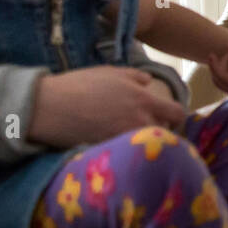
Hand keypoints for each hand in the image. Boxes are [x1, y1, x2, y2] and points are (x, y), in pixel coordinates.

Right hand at [29, 66, 187, 146]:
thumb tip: (148, 82)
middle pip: (165, 134)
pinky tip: (116, 146)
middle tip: (147, 128)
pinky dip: (127, 152)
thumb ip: (134, 77)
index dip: (176, 116)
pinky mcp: (112, 153)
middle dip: (161, 132)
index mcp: (144, 100)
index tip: (168, 118)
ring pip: (147, 146)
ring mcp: (126, 140)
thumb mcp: (110, 72)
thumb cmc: (80, 85)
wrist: (50, 107)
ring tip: (131, 138)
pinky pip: (128, 154)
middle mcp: (140, 122)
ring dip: (144, 143)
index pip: (177, 113)